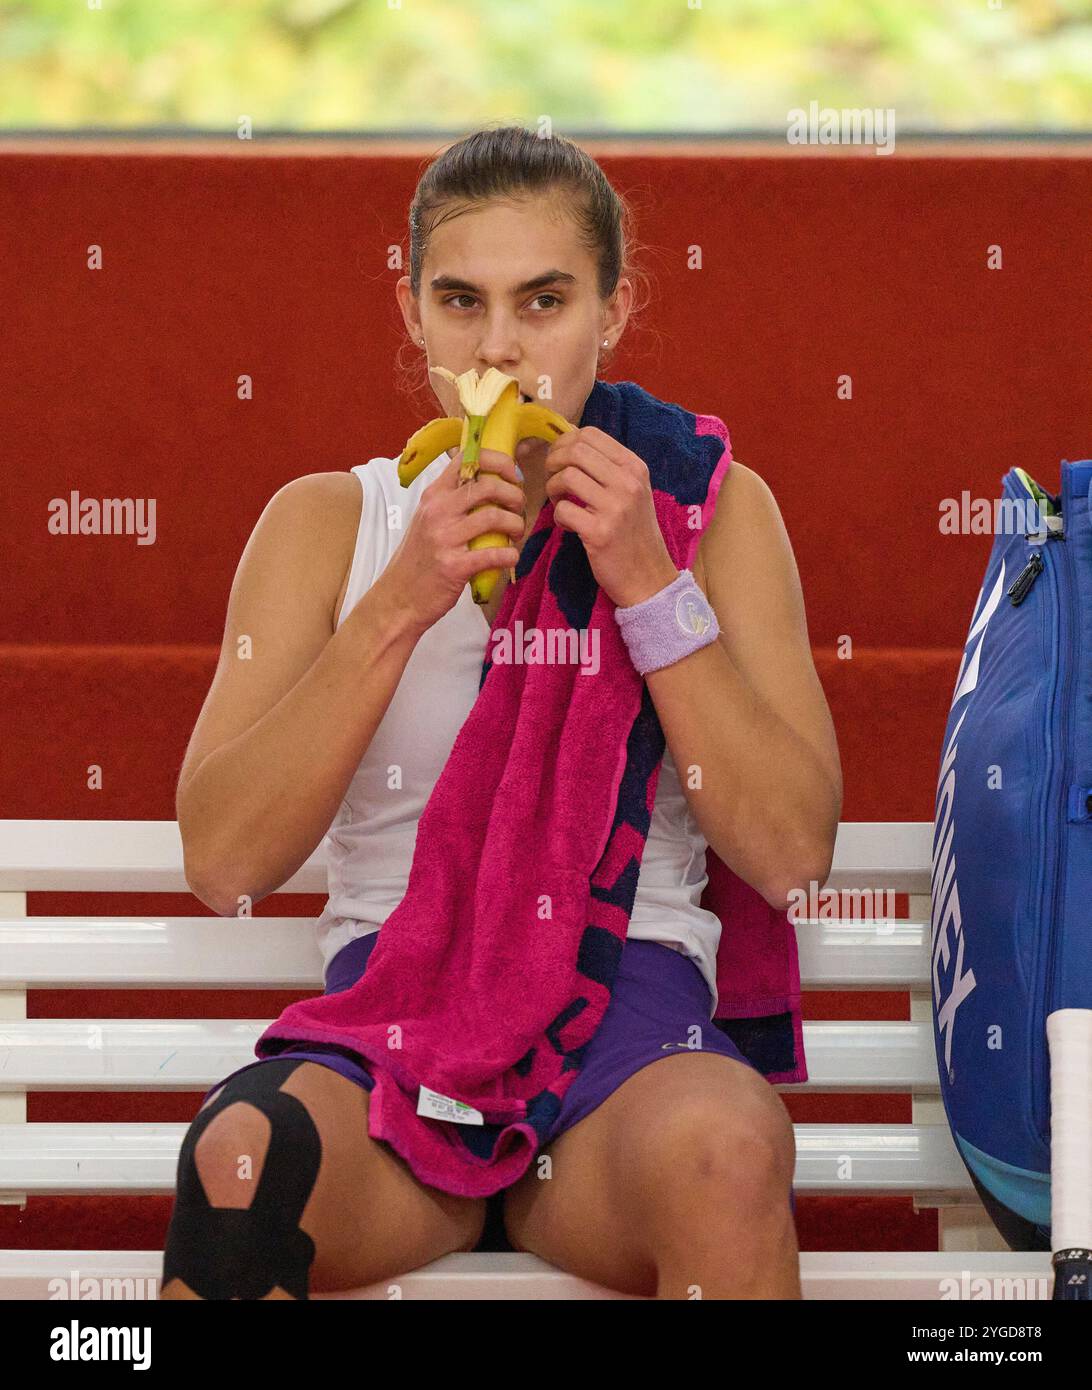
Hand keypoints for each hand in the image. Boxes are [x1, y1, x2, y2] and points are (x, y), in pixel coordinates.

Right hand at [378, 448, 524, 634]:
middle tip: (519, 509)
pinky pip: (494, 554)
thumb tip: (490, 482)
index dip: (499, 462)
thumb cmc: (419, 559)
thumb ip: (452, 501)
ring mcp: (444, 538)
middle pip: (488, 485)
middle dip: (514, 496)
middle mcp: (437, 511)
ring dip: (516, 525)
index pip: (467, 459)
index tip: (512, 477)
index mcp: (433, 495)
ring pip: (495, 517)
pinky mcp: (454, 566)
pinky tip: (510, 558)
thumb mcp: (429, 520)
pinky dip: (510, 555)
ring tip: (516, 533)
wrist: (398, 598)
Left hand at [538, 427, 678, 607]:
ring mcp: (615, 507)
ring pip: (566, 477)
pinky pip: (562, 510)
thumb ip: (608, 468)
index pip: (590, 434)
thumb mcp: (633, 493)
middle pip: (575, 451)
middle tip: (553, 481)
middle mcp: (628, 483)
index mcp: (635, 468)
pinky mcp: (599, 533)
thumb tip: (570, 441)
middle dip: (553, 463)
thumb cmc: (634, 534)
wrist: (649, 578)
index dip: (564, 442)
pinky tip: (569, 526)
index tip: (559, 460)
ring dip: (552, 489)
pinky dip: (558, 517)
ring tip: (561, 504)